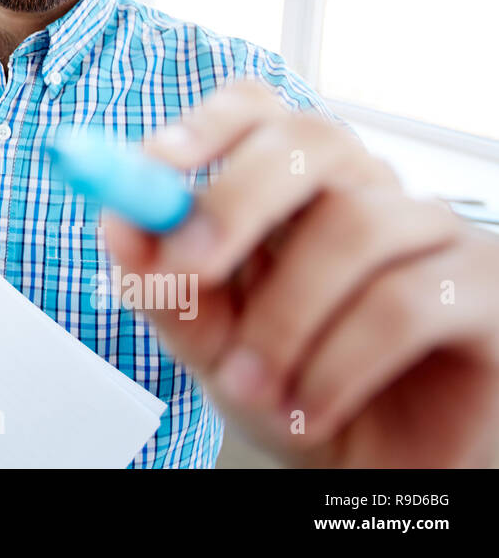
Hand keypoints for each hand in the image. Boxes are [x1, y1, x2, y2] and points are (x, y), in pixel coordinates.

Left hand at [103, 79, 498, 466]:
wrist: (374, 473)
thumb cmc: (294, 389)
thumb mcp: (208, 344)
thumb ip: (165, 286)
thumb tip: (121, 223)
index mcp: (291, 189)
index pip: (258, 110)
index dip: (206, 123)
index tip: (154, 165)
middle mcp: (365, 191)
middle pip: (310, 139)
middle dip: (235, 200)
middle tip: (188, 267)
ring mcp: (431, 233)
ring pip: (354, 226)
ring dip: (283, 318)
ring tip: (249, 386)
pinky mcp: (483, 289)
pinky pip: (406, 302)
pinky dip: (337, 363)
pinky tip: (309, 407)